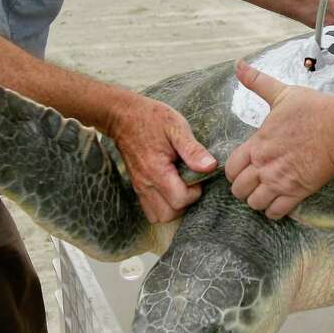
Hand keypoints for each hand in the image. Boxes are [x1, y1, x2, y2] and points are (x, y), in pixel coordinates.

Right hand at [107, 95, 217, 223]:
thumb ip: (193, 149)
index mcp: (156, 170)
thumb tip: (210, 166)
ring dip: (174, 207)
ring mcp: (139, 187)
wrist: (123, 116)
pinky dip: (163, 205)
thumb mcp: (176, 127)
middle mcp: (145, 183)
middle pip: (169, 214)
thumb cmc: (152, 119)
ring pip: (159, 216)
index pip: (180, 200)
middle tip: (190, 183)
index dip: (195, 192)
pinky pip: (150, 209)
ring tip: (181, 186)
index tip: (197, 176)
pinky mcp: (137, 186)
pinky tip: (171, 187)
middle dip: (185, 203)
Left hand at [226, 60, 333, 218]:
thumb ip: (257, 81)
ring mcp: (280, 181)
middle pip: (239, 189)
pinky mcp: (297, 192)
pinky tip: (281, 201)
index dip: (235, 171)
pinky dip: (274, 211)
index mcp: (257, 143)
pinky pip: (275, 212)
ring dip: (258, 201)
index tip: (246, 167)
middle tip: (255, 183)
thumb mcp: (282, 93)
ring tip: (267, 193)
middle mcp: (264, 165)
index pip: (231, 168)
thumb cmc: (313, 110)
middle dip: (244, 188)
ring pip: (254, 203)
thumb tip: (239, 64)